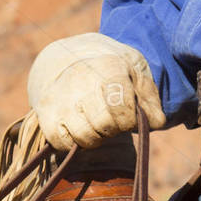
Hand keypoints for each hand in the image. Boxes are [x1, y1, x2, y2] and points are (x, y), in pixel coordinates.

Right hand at [27, 33, 165, 149]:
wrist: (70, 56)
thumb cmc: (112, 70)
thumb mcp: (138, 74)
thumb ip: (151, 99)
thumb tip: (155, 123)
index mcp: (108, 67)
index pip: (123, 110)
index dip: (130, 119)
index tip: (127, 112)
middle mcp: (79, 80)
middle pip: (105, 126)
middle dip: (114, 127)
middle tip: (111, 116)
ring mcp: (59, 98)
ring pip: (85, 138)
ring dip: (96, 137)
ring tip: (95, 120)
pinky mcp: (45, 114)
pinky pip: (63, 144)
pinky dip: (74, 142)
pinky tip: (79, 127)